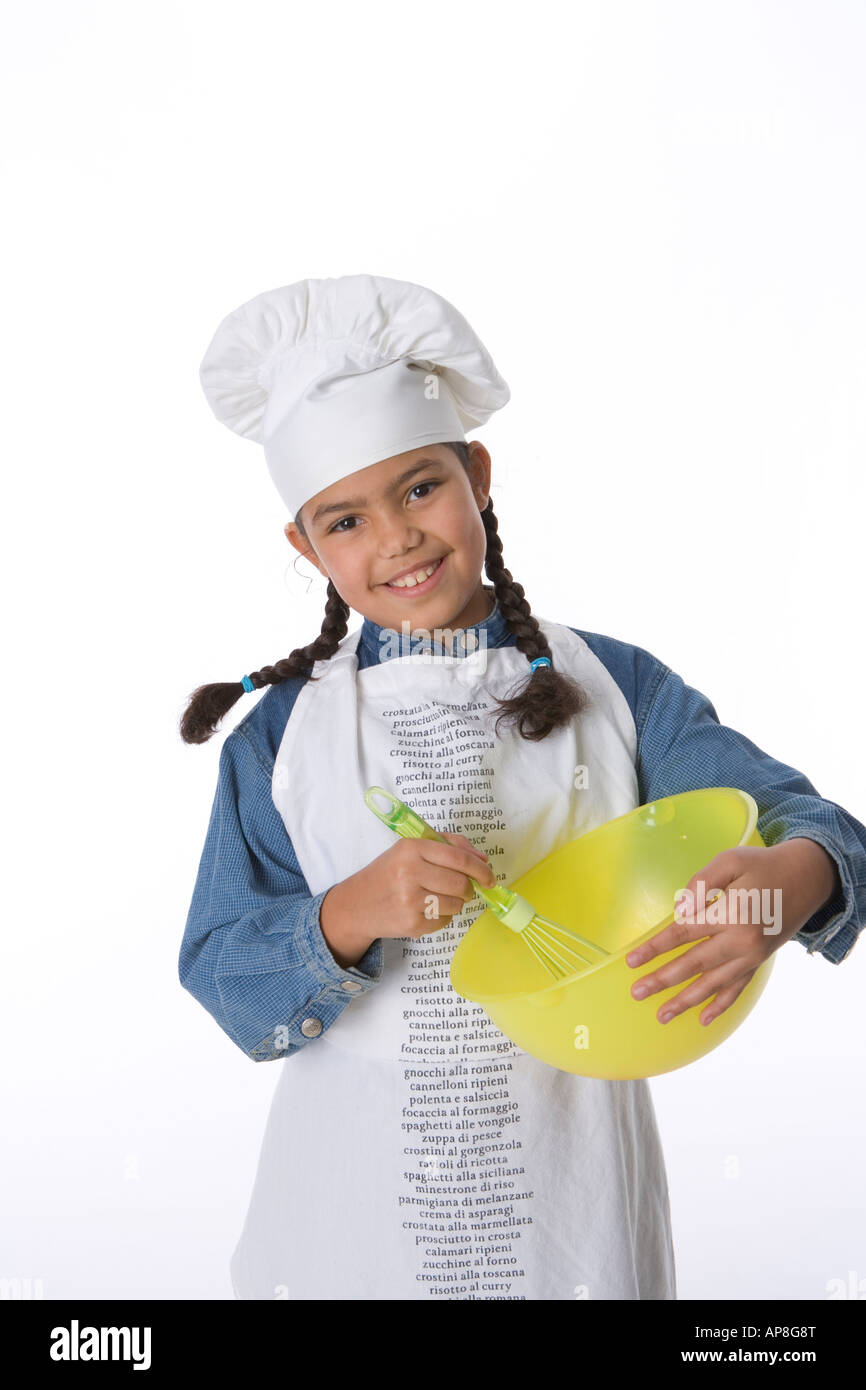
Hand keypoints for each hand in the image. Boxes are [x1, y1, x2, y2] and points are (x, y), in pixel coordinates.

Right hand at [320, 832, 495, 967]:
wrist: (357, 905)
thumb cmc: (388, 873)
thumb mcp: (411, 850)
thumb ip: (448, 846)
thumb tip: (482, 859)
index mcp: (411, 848)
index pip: (458, 857)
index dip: (480, 868)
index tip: (489, 876)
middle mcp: (409, 873)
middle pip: (460, 883)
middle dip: (469, 888)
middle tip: (465, 889)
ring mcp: (410, 901)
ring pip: (456, 904)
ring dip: (456, 903)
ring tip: (439, 898)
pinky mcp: (412, 924)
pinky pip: (444, 921)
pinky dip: (442, 916)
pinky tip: (425, 910)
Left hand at [624, 838, 839, 1026]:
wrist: (808, 878)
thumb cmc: (763, 865)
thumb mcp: (731, 861)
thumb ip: (701, 883)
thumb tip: (679, 910)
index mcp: (732, 913)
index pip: (684, 934)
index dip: (656, 948)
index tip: (632, 961)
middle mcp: (743, 941)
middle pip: (694, 964)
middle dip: (663, 980)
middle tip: (637, 993)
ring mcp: (752, 956)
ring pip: (713, 984)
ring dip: (686, 1001)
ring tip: (662, 1014)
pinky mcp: (759, 962)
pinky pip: (738, 988)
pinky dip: (720, 1005)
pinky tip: (704, 1019)